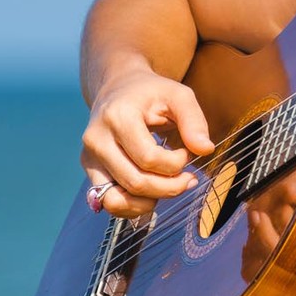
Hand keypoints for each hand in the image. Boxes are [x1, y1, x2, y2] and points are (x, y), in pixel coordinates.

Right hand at [81, 68, 215, 218]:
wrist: (117, 88)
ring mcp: (89, 157)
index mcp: (118, 117)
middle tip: (189, 178)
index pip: (149, 158)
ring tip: (169, 188)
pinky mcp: (90, 170)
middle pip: (135, 182)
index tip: (187, 153)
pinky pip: (107, 202)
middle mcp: (97, 139)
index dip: (176, 163)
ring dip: (149, 203)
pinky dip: (132, 207)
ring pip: (116, 200)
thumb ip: (194, 121)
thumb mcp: (178, 95)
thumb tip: (205, 150)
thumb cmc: (151, 93)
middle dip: (170, 188)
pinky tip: (152, 194)